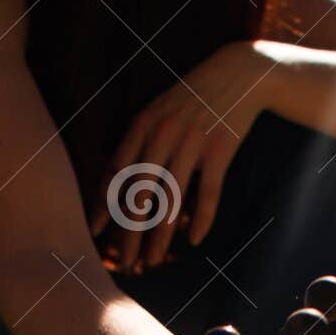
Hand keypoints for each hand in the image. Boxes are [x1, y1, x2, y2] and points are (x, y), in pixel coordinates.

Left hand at [96, 41, 268, 271]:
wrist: (240, 73)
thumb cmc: (194, 97)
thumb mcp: (160, 110)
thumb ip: (139, 140)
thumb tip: (117, 177)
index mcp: (143, 124)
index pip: (117, 172)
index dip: (105, 204)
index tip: (95, 232)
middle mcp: (164, 133)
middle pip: (141, 192)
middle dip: (131, 231)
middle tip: (125, 262)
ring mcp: (193, 141)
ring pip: (172, 198)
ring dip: (160, 235)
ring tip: (152, 261)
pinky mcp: (220, 149)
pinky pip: (208, 191)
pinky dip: (202, 218)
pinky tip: (193, 240)